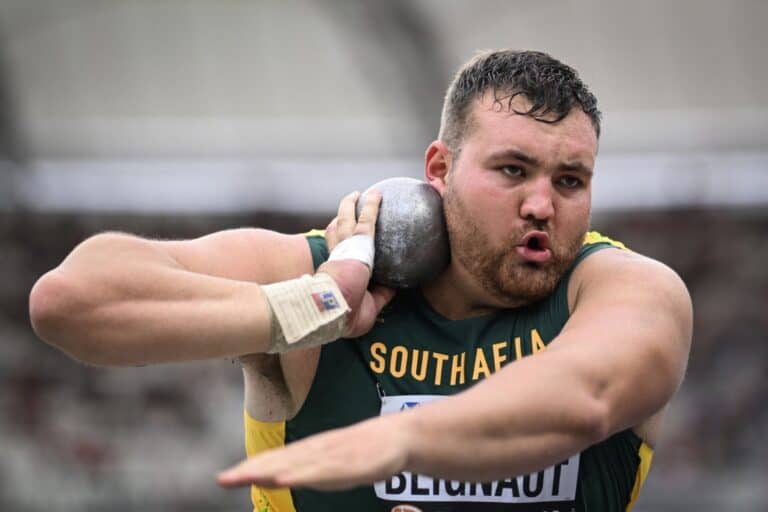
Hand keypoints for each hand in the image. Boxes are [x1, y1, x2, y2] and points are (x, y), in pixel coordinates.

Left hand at [217, 413, 411, 490]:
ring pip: (297, 465)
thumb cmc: (361, 451)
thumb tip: (274, 477)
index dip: (248, 468)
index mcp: (310, 451)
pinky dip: (304, 475)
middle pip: (279, 461)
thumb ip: (304, 468)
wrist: (398, 437)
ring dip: (271, 471)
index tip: (222, 479)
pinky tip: (287, 479)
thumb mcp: (329, 462)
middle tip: (223, 480)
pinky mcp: (351, 463)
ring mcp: (333, 455)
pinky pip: (325, 471)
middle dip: (251, 470)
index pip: (274, 460)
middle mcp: (317, 450)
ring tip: (247, 477)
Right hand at [320, 190, 394, 337]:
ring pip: (345, 219)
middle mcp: (336, 256)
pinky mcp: (357, 242)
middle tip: (346, 209)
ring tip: (358, 194)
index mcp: (335, 272)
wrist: (335, 309)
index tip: (340, 238)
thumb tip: (395, 288)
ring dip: (350, 205)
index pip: (334, 252)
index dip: (336, 243)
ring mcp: (344, 247)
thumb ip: (380, 295)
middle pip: (335, 231)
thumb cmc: (347, 315)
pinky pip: (367, 219)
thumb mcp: (368, 308)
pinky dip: (372, 205)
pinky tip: (378, 193)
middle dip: (340, 219)